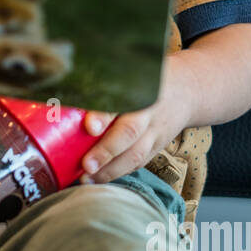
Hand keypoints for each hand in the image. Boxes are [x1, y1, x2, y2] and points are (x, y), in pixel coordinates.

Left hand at [78, 53, 194, 184]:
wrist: (189, 90)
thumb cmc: (146, 79)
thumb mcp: (132, 71)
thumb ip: (105, 80)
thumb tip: (61, 87)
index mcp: (141, 88)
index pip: (121, 101)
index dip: (105, 114)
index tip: (89, 125)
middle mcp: (151, 111)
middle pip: (130, 133)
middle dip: (107, 151)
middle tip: (86, 164)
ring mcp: (156, 132)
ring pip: (136, 155)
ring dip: (110, 170)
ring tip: (86, 179)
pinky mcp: (157, 147)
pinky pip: (138, 163)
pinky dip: (118, 173)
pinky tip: (98, 180)